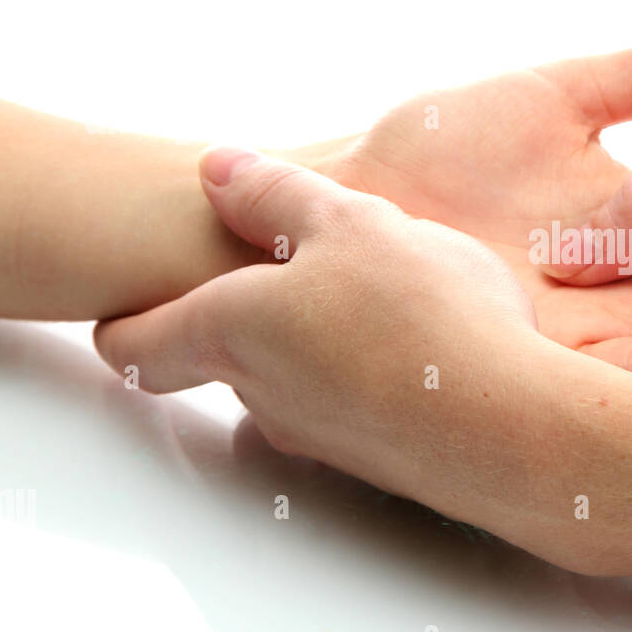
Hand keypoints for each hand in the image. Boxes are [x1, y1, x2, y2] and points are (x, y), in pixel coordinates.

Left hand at [93, 149, 585, 560]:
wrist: (507, 428)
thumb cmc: (419, 319)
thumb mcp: (348, 224)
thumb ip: (276, 196)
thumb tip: (216, 169)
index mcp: (230, 331)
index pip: (131, 346)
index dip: (124, 318)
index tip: (134, 297)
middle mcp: (263, 395)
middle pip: (224, 355)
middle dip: (253, 313)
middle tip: (303, 267)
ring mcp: (323, 437)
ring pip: (297, 380)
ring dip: (323, 340)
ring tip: (391, 293)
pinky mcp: (382, 461)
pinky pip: (359, 405)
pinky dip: (376, 373)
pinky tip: (436, 341)